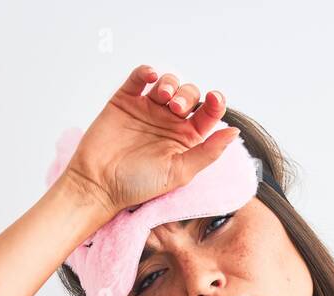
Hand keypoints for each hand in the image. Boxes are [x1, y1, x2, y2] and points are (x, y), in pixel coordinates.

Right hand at [60, 64, 239, 219]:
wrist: (99, 184)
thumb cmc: (139, 185)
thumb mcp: (180, 172)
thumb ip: (208, 152)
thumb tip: (234, 132)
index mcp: (186, 139)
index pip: (208, 114)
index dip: (215, 102)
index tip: (214, 98)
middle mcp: (169, 122)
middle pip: (189, 94)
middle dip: (187, 95)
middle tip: (176, 108)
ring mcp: (147, 110)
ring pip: (167, 83)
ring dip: (170, 83)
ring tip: (165, 96)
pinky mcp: (125, 101)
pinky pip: (139, 78)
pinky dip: (146, 72)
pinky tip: (150, 76)